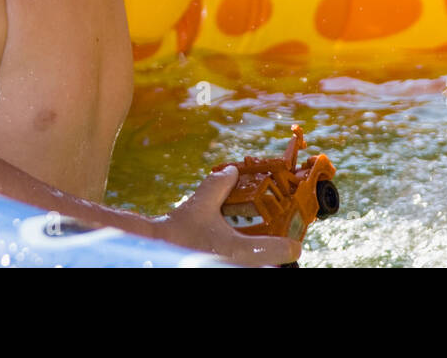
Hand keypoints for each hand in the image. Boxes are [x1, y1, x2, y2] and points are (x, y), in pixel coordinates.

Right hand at [157, 167, 301, 266]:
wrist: (153, 253)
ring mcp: (229, 271)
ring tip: (253, 251)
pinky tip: (231, 256)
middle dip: (273, 257)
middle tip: (275, 247)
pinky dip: (242, 263)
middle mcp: (238, 266)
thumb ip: (218, 186)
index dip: (291, 247)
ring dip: (258, 261)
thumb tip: (231, 173)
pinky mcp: (218, 272)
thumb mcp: (199, 205)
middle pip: (272, 268)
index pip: (282, 252)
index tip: (294, 245)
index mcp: (239, 251)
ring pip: (257, 269)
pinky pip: (242, 268)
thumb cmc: (176, 233)